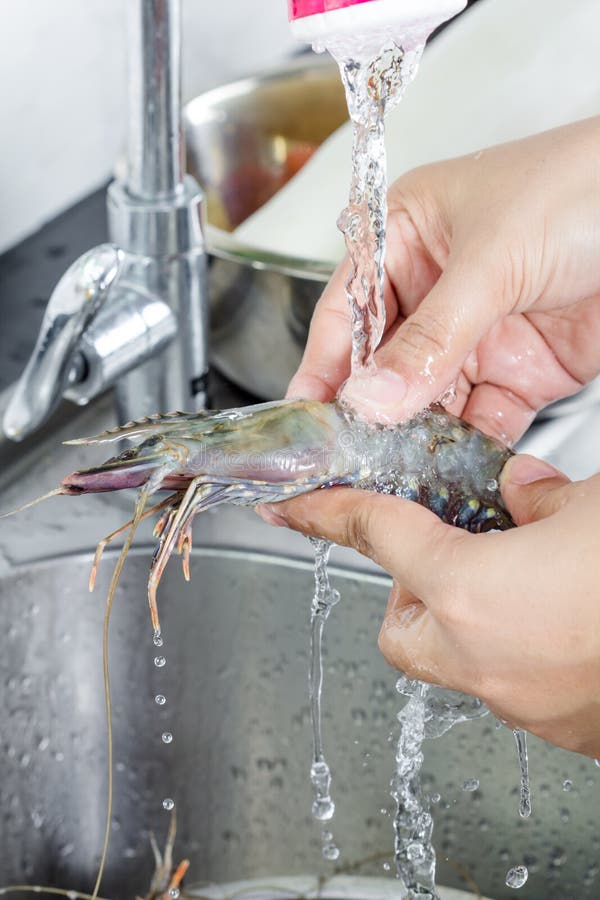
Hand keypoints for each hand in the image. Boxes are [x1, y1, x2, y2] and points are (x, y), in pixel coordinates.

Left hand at [257, 456, 599, 756]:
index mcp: (471, 589)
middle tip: (448, 550)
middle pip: (398, 624)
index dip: (329, 511)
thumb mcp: (596, 504)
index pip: (376, 534)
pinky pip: (505, 683)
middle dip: (408, 586)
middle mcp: (480, 655)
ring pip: (450, 659)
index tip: (295, 506)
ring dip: (463, 619)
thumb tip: (525, 491)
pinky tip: (561, 621)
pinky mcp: (560, 729)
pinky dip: (512, 649)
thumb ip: (545, 495)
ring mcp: (517, 701)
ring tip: (517, 582)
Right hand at [288, 117, 599, 442]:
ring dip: (410, 437)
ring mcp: (478, 333)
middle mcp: (436, 288)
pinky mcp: (520, 371)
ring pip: (427, 399)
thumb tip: (373, 395)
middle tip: (344, 456)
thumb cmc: (585, 184)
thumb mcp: (493, 257)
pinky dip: (462, 448)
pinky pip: (479, 419)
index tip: (306, 416)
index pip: (348, 310)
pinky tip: (443, 468)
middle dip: (366, 411)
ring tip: (387, 472)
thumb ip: (432, 335)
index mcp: (408, 236)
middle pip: (383, 364)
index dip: (324, 365)